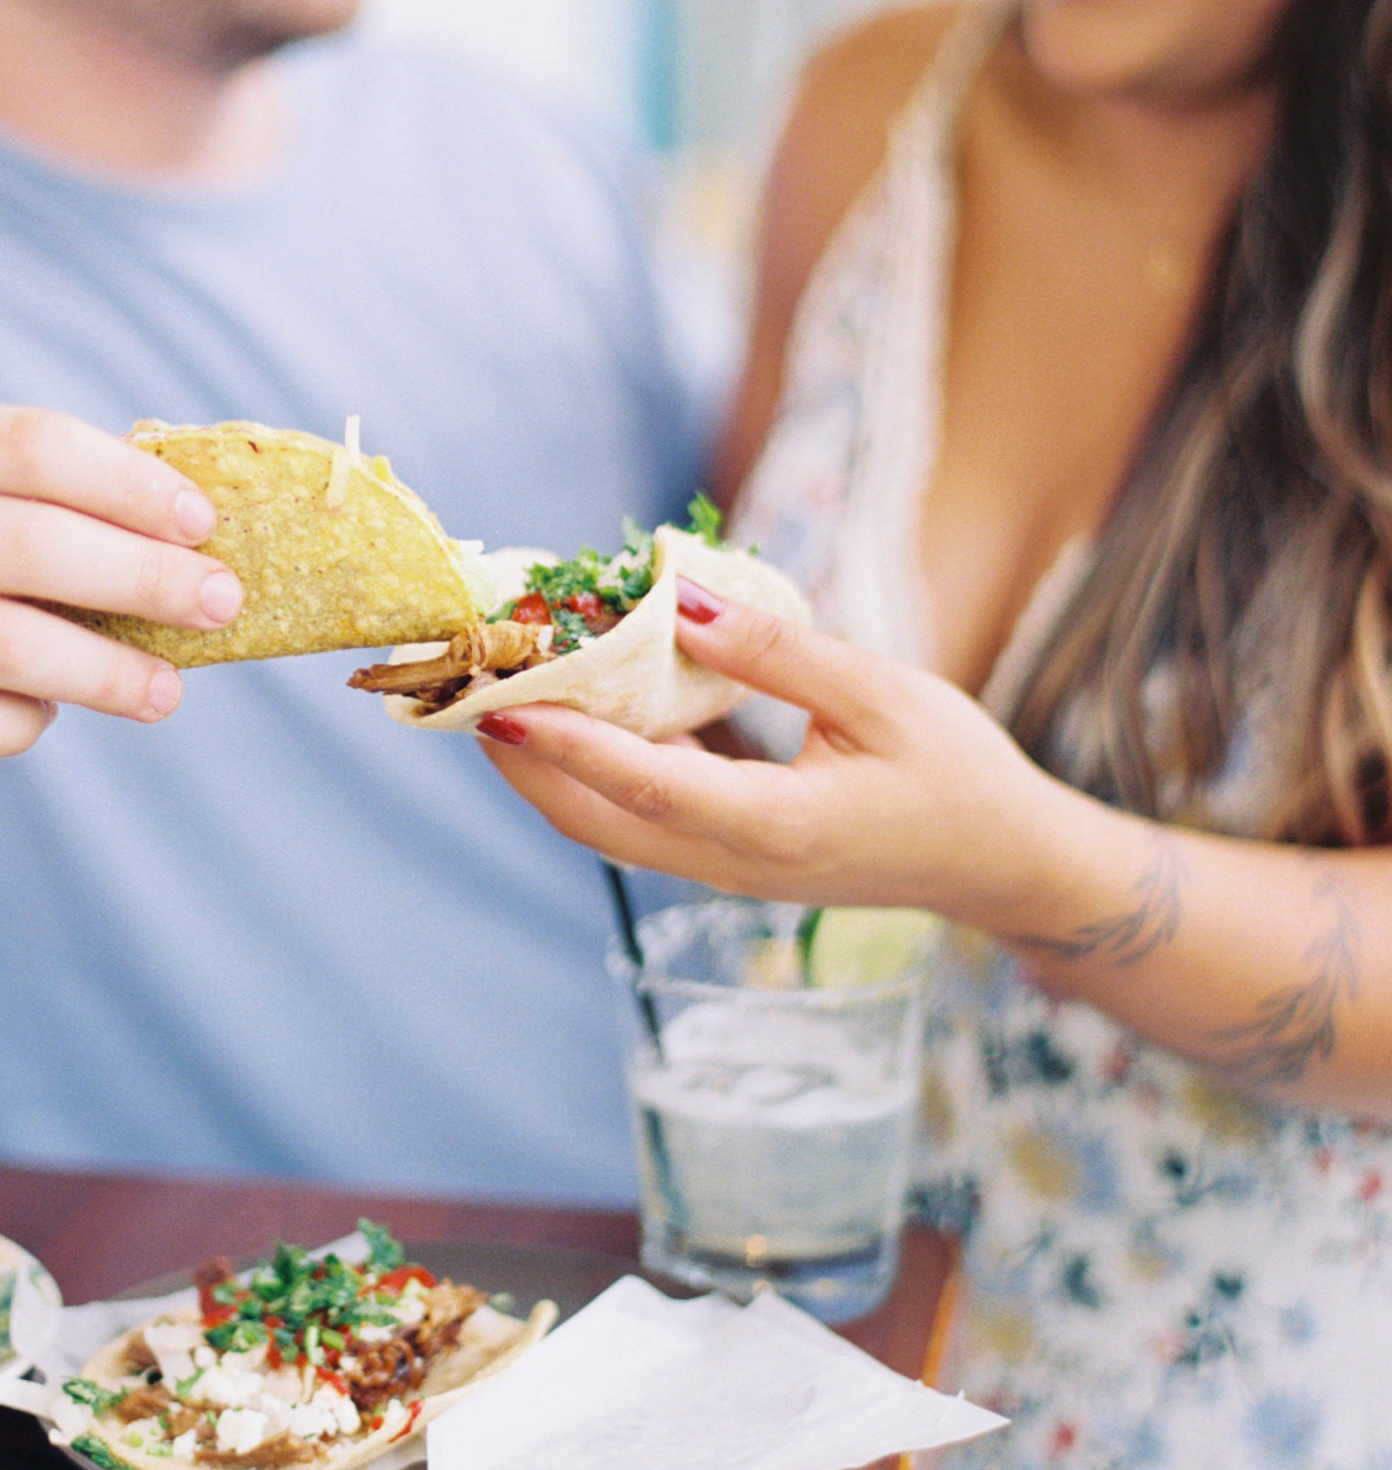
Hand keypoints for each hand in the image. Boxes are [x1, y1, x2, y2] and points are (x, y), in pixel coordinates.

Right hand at [0, 404, 240, 798]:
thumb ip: (20, 501)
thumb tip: (185, 528)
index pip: (33, 445)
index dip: (132, 485)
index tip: (203, 525)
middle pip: (33, 545)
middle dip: (145, 579)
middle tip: (219, 606)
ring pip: (6, 646)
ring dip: (106, 672)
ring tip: (163, 692)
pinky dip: (21, 723)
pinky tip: (44, 715)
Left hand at [475, 577, 1076, 931]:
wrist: (1002, 863)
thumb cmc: (955, 773)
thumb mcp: (881, 693)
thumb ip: (775, 651)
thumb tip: (676, 599)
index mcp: (778, 829)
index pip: (647, 786)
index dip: (567, 747)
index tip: (500, 704)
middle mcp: (735, 863)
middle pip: (598, 823)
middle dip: (524, 763)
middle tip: (467, 688)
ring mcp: (728, 870)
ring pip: (611, 827)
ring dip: (551, 769)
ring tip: (504, 691)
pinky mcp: (731, 855)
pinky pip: (645, 816)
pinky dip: (603, 768)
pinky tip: (587, 704)